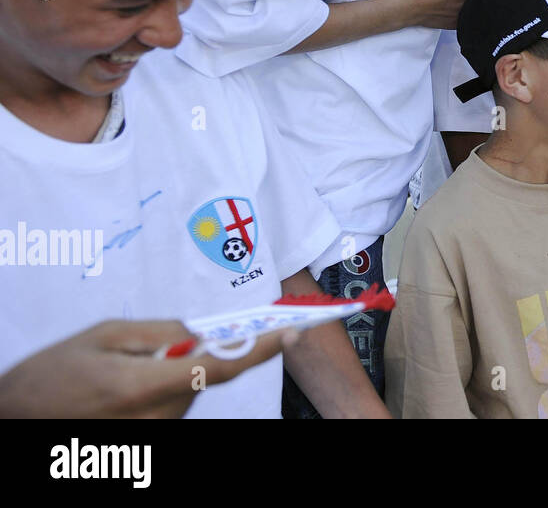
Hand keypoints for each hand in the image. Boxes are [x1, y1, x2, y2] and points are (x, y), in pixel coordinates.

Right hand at [0, 320, 296, 417]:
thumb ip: (161, 332)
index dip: (259, 349)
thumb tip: (201, 332)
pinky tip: (121, 392)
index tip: (290, 332)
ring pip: (188, 394)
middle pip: (203, 377)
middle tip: (146, 350)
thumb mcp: (104, 335)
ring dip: (172, 376)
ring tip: (120, 375)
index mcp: (143, 385)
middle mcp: (155, 418)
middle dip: (191, 355)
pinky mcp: (147, 446)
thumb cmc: (52, 375)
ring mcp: (152, 437)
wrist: (14, 419)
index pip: (219, 367)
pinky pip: (171, 410)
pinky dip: (160, 394)